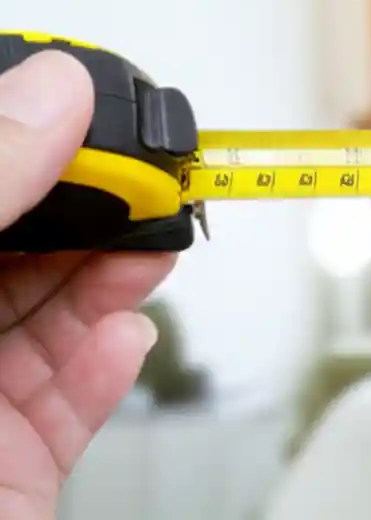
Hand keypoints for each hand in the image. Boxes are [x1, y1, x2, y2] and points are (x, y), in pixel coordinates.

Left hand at [0, 51, 174, 518]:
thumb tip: (43, 97)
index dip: (7, 144)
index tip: (73, 114)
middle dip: (73, 213)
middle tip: (140, 183)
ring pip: (35, 325)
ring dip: (105, 281)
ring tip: (151, 248)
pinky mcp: (0, 478)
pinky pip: (57, 407)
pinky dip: (103, 366)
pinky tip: (126, 332)